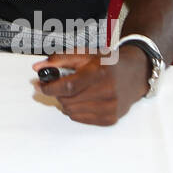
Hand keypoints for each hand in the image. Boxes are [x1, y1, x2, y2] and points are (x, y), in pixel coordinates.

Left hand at [32, 48, 149, 125]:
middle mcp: (107, 92)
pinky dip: (75, 110)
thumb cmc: (108, 63)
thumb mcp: (84, 54)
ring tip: (75, 90)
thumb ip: (58, 59)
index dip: (49, 87)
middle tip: (60, 84)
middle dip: (58, 92)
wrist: (134, 74)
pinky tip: (83, 99)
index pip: (68, 86)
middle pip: (67, 100)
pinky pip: (80, 119)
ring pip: (71, 111)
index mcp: (99, 73)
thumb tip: (37, 68)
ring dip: (66, 101)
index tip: (39, 85)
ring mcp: (110, 107)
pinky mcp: (111, 119)